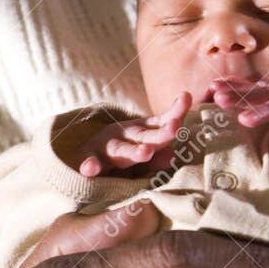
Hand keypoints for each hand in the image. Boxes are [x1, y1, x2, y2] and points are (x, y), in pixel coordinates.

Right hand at [70, 90, 191, 177]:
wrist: (82, 159)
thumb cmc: (118, 156)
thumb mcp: (139, 150)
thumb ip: (157, 152)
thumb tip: (173, 154)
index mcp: (138, 133)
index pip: (160, 123)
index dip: (174, 113)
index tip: (187, 98)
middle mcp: (123, 136)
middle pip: (145, 136)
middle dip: (160, 134)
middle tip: (175, 128)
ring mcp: (104, 148)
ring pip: (120, 150)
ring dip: (132, 151)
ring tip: (146, 153)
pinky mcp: (86, 160)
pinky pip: (87, 164)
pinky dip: (89, 166)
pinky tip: (90, 169)